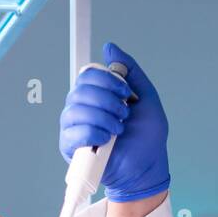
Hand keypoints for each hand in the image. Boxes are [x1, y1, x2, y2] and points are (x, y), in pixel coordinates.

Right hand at [59, 40, 169, 201]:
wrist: (147, 169)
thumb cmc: (147, 138)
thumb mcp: (147, 97)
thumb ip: (130, 71)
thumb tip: (109, 47)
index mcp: (97, 95)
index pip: (88, 74)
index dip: (107, 80)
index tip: (126, 93)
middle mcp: (82, 108)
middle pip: (81, 89)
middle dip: (108, 101)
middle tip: (124, 115)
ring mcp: (75, 127)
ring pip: (76, 109)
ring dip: (103, 118)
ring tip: (119, 131)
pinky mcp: (71, 147)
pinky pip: (73, 132)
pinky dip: (93, 133)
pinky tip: (107, 141)